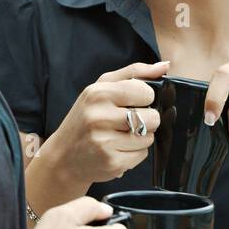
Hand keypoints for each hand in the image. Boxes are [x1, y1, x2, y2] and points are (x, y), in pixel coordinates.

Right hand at [34, 60, 169, 187]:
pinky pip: (142, 155)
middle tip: (125, 123)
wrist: (63, 157)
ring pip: (149, 138)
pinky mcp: (112, 163)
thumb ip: (134, 73)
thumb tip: (165, 66)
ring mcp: (105, 142)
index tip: (130, 103)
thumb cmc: (85, 118)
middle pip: (152, 117)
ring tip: (119, 137)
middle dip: (145, 120)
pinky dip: (134, 153)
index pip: (146, 92)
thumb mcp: (101, 88)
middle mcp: (99, 117)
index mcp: (98, 94)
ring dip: (139, 138)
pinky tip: (117, 150)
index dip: (144, 98)